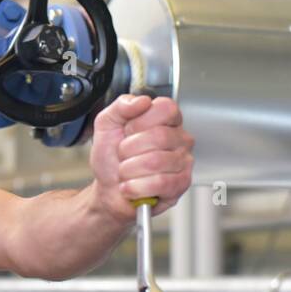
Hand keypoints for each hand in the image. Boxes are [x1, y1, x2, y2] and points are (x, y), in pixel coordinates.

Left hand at [88, 94, 193, 220]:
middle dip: (129, 149)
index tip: (128, 131)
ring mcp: (183, 161)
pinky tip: (131, 186)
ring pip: (156, 162)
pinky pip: (160, 183)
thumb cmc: (111, 159)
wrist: (107, 189)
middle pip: (159, 136)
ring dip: (129, 170)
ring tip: (127, 172)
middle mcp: (179, 138)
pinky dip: (136, 187)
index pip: (166, 108)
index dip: (140, 121)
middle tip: (124, 156)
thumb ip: (121, 105)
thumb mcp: (107, 124)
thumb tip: (142, 101)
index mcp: (165, 120)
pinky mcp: (181, 184)